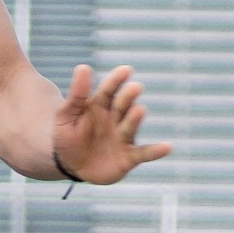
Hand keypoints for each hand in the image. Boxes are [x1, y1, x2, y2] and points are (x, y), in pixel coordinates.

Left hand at [49, 64, 169, 186]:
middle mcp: (115, 119)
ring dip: (135, 119)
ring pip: (130, 126)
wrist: (70, 165)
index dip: (116, 80)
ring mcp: (123, 137)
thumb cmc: (68, 136)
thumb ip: (76, 95)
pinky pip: (144, 153)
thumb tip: (84, 67)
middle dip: (128, 97)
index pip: (108, 90)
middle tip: (135, 88)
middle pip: (122, 106)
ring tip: (139, 110)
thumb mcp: (65, 116)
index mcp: (100, 106)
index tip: (126, 70)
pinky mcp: (129, 157)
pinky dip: (156, 151)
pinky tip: (168, 146)